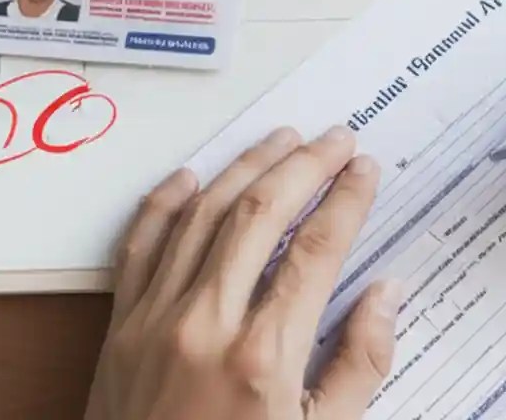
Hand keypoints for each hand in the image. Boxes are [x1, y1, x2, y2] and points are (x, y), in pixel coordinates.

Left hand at [85, 127, 399, 419]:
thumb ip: (359, 366)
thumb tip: (386, 296)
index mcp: (262, 358)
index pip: (317, 249)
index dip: (348, 200)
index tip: (367, 171)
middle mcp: (204, 325)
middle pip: (260, 212)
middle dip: (305, 164)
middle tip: (336, 139)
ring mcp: (154, 320)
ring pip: (202, 213)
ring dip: (246, 166)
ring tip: (282, 139)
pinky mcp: (118, 327)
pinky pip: (141, 244)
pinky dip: (165, 201)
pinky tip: (191, 175)